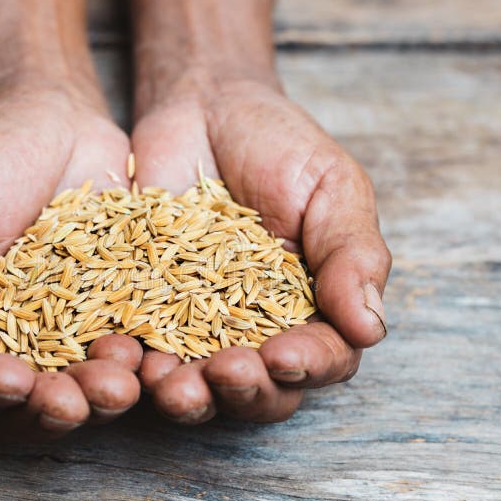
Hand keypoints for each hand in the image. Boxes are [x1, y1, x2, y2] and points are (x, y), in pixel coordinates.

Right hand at [0, 81, 144, 438]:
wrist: (59, 119)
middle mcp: (5, 334)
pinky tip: (158, 357)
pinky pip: (127, 347)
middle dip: (46, 409)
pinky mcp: (114, 312)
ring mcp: (64, 329)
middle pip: (18, 398)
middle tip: (73, 404)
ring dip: (98, 395)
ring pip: (77, 383)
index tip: (12, 383)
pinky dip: (142, 361)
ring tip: (122, 382)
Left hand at [130, 74, 390, 422]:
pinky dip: (137, 359)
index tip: (283, 355)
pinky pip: (144, 346)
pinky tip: (129, 356)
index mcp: (316, 306)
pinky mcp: (148, 307)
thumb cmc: (280, 144)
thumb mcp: (331, 188)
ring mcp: (200, 323)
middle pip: (264, 389)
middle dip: (246, 391)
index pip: (325, 357)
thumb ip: (352, 254)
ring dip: (190, 393)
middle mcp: (260, 327)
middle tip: (226, 373)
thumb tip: (371, 329)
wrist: (204, 107)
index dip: (309, 366)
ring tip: (170, 382)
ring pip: (202, 382)